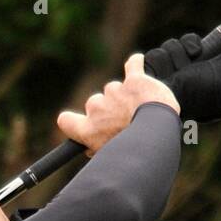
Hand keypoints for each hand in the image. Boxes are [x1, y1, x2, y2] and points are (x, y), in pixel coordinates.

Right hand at [56, 53, 179, 157]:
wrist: (155, 135)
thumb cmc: (133, 151)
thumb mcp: (107, 156)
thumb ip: (96, 147)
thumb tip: (90, 148)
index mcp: (88, 130)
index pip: (65, 121)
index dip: (72, 120)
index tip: (81, 121)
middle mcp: (96, 109)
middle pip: (95, 104)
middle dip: (108, 110)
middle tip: (125, 122)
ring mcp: (114, 92)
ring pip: (115, 89)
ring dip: (125, 95)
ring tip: (141, 109)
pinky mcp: (134, 80)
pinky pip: (133, 65)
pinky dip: (136, 64)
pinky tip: (139, 64)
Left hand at [144, 32, 220, 122]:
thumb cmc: (209, 92)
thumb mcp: (179, 92)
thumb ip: (161, 87)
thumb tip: (145, 82)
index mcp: (166, 94)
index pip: (148, 71)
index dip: (156, 67)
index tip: (170, 73)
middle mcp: (175, 80)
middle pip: (157, 57)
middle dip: (170, 58)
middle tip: (185, 68)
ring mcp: (187, 67)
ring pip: (170, 47)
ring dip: (180, 49)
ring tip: (195, 59)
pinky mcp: (199, 55)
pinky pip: (186, 41)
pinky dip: (191, 42)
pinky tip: (198, 51)